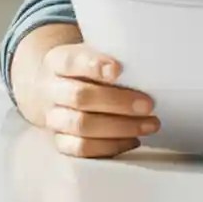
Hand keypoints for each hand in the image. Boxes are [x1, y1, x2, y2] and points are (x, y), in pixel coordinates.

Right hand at [30, 43, 159, 158]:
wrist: (56, 88)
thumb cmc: (87, 69)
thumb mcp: (95, 52)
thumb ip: (115, 55)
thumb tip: (151, 63)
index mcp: (58, 61)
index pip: (72, 62)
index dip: (94, 65)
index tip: (118, 69)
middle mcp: (51, 90)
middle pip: (79, 97)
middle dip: (118, 102)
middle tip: (149, 105)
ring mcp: (53, 117)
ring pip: (81, 125)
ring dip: (120, 127)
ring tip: (150, 125)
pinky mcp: (59, 141)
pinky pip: (81, 149)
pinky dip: (110, 146)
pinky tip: (133, 140)